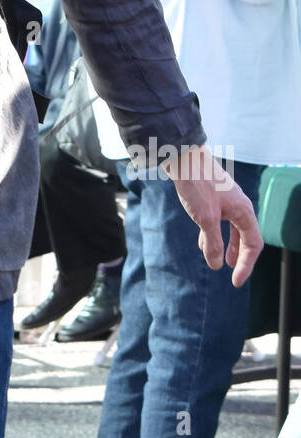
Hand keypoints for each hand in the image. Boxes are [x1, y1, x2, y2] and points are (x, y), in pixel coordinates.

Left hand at [162, 145, 262, 286]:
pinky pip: (219, 221)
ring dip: (226, 246)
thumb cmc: (197, 185)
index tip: (235, 281)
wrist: (183, 156)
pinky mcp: (213, 196)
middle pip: (245, 237)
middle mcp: (239, 206)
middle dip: (239, 257)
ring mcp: (226, 200)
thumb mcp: (205, 219)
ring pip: (231, 229)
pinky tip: (203, 243)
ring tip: (219, 262)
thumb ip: (212, 243)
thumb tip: (215, 265)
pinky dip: (214, 234)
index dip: (246, 265)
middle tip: (232, 274)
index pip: (253, 245)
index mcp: (243, 211)